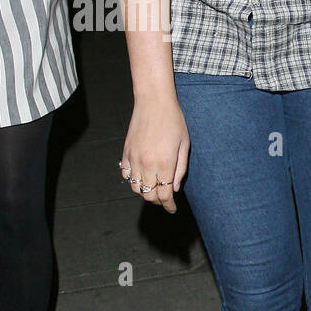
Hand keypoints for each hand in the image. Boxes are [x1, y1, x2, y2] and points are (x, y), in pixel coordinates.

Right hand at [119, 97, 189, 213]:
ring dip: (145, 192)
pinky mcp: (126, 152)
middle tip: (165, 198)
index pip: (165, 194)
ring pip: (136, 188)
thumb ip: (180, 169)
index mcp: (165, 163)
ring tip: (154, 187)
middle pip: (149, 195)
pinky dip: (133, 180)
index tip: (172, 209)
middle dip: (158, 201)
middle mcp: (147, 164)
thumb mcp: (184, 145)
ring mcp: (134, 158)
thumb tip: (175, 187)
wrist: (154, 101)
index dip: (169, 205)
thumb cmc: (173, 120)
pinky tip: (141, 176)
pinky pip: (126, 174)